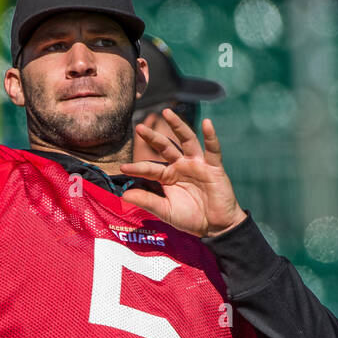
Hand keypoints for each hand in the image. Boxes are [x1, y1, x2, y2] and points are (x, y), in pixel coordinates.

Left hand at [119, 109, 245, 238]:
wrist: (215, 226)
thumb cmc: (191, 218)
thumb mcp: (166, 211)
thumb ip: (148, 201)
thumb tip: (124, 194)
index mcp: (168, 176)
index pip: (150, 168)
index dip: (138, 168)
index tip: (123, 168)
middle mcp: (181, 165)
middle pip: (165, 147)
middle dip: (153, 137)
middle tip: (139, 127)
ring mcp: (197, 164)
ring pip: (187, 140)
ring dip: (178, 125)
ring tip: (167, 112)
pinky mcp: (214, 166)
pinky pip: (212, 149)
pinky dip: (211, 136)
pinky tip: (207, 123)